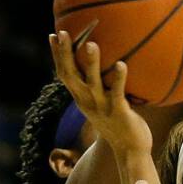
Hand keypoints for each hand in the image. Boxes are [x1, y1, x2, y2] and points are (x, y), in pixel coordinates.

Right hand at [49, 30, 152, 157]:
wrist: (129, 151)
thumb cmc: (119, 124)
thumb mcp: (104, 104)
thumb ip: (101, 87)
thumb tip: (110, 63)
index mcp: (81, 98)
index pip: (64, 74)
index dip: (57, 55)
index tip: (53, 35)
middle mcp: (87, 101)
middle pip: (70, 75)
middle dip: (64, 53)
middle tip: (63, 33)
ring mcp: (102, 106)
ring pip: (92, 82)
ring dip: (91, 62)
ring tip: (91, 44)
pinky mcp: (118, 111)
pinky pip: (117, 92)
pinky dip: (119, 78)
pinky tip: (122, 64)